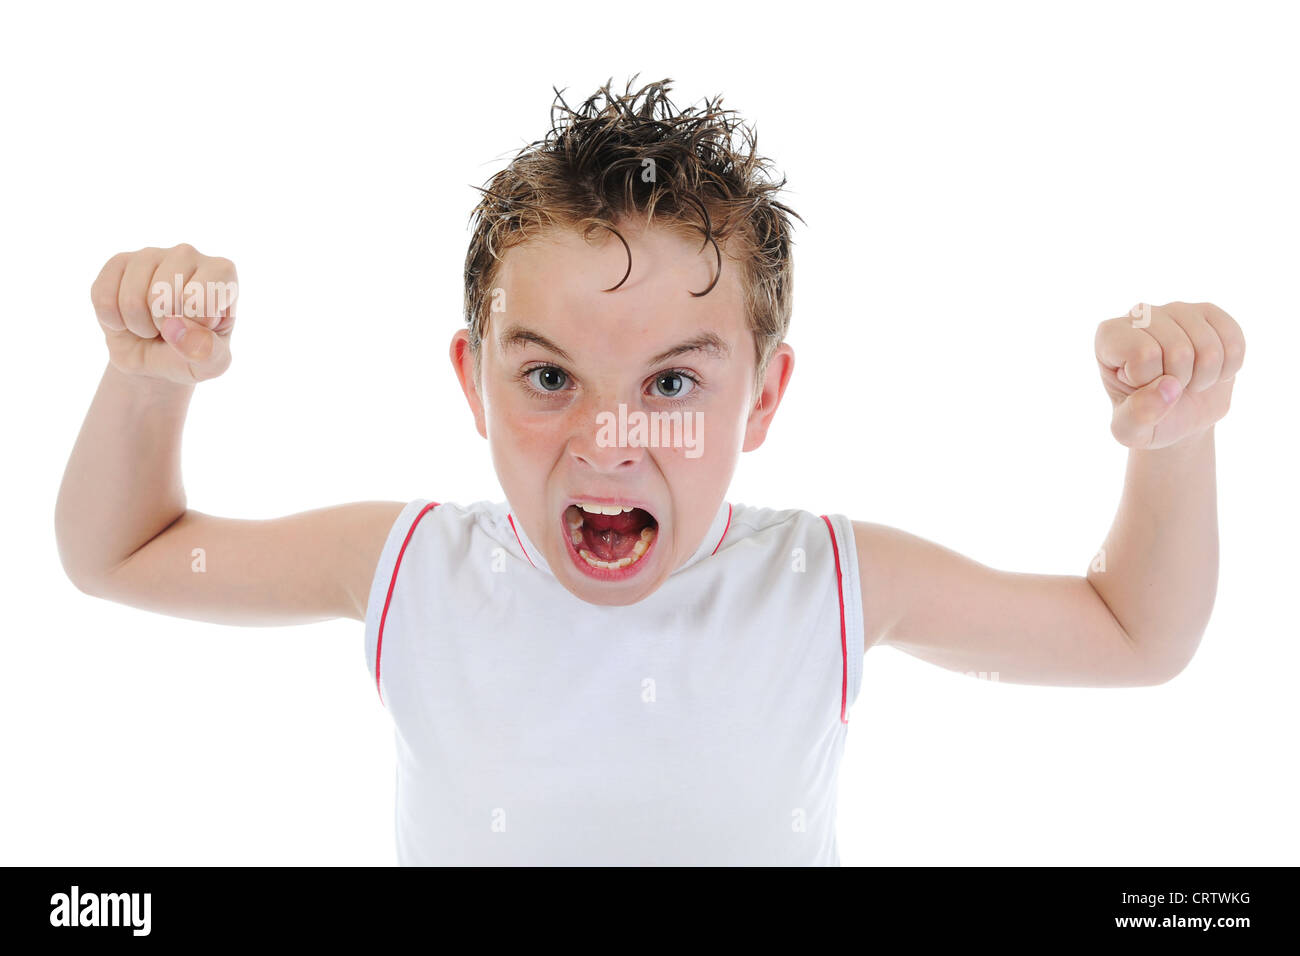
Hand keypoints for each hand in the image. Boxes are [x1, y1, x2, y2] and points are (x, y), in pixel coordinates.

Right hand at [90, 243, 237, 384]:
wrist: (157, 359)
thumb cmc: (193, 355)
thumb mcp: (212, 364)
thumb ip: (207, 351)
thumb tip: (175, 327)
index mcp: (222, 273)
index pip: (201, 299)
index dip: (193, 326)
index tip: (198, 330)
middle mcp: (188, 254)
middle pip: (163, 297)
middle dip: (162, 327)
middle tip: (171, 329)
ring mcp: (151, 254)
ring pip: (131, 298)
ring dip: (138, 325)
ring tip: (152, 324)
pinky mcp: (118, 263)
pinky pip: (104, 297)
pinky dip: (113, 320)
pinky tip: (127, 317)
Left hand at [1094, 301, 1243, 448]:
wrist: (1178, 416)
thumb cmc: (1146, 418)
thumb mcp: (1130, 430)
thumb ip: (1137, 416)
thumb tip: (1168, 387)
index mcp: (1109, 336)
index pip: (1143, 355)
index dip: (1150, 382)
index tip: (1142, 387)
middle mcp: (1139, 314)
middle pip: (1179, 351)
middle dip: (1181, 382)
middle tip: (1169, 387)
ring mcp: (1176, 309)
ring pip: (1209, 347)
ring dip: (1205, 377)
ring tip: (1187, 380)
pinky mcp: (1209, 312)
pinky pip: (1234, 342)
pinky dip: (1227, 368)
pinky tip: (1209, 370)